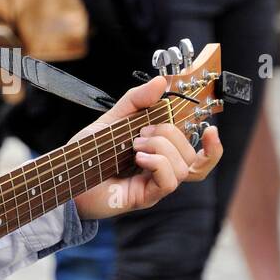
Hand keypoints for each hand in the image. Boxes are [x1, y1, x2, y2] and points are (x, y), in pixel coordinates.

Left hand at [68, 74, 222, 220]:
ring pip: (183, 167)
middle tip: (142, 132)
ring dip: (162, 148)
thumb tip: (162, 82)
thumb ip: (137, 101)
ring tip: (135, 145)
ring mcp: (154, 185)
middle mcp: (161, 170)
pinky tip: (139, 158)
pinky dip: (158, 164)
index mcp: (161, 153)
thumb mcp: (114, 118)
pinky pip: (169, 182)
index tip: (211, 129)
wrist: (66, 175)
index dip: (213, 146)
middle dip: (171, 136)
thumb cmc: (90, 152)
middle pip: (192, 156)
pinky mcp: (145, 197)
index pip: (199, 154)